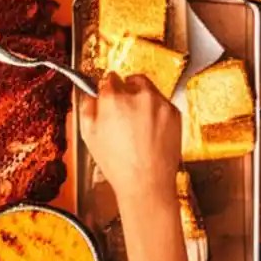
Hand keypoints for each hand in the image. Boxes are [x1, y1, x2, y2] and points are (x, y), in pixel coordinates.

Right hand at [79, 73, 181, 210]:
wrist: (147, 183)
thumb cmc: (118, 164)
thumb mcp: (89, 135)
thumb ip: (86, 107)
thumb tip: (89, 94)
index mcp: (114, 98)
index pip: (109, 78)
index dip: (107, 89)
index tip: (107, 96)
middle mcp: (139, 95)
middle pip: (131, 79)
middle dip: (126, 90)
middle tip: (123, 110)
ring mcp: (159, 103)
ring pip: (149, 90)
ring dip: (142, 99)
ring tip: (137, 124)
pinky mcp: (174, 113)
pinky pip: (163, 103)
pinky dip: (156, 111)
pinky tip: (149, 130)